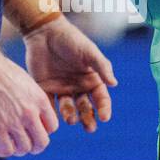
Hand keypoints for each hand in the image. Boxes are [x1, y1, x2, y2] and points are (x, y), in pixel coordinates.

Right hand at [0, 43, 58, 156]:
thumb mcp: (24, 81)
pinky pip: (7, 150)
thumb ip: (31, 99)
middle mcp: (30, 112)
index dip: (42, 131)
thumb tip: (31, 112)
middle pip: (42, 142)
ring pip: (24, 149)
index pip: (52, 127)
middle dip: (34, 146)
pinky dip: (3, 150)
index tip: (33, 130)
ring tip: (8, 142)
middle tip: (24, 143)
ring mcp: (14, 121)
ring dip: (17, 149)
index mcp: (39, 100)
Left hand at [23, 15, 116, 131]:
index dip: (104, 109)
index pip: (101, 99)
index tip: (104, 118)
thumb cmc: (71, 39)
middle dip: (88, 119)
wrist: (44, 31)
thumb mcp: (89, 51)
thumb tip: (114, 84)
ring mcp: (61, 89)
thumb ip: (102, 67)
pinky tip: (53, 119)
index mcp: (91, 80)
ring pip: (68, 108)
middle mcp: (78, 88)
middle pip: (85, 108)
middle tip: (89, 128)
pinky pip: (49, 103)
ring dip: (71, 116)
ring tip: (71, 119)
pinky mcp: (45, 88)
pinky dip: (51, 113)